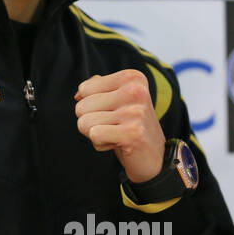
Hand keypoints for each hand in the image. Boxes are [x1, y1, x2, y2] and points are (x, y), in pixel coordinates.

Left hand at [74, 69, 166, 183]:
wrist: (156, 157)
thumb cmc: (130, 125)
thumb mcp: (116, 99)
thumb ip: (97, 88)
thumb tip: (78, 96)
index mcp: (132, 77)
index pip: (85, 89)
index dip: (92, 106)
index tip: (114, 112)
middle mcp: (136, 90)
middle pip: (81, 107)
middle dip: (92, 121)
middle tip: (115, 126)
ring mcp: (135, 111)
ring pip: (84, 122)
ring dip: (96, 134)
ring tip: (117, 134)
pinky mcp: (133, 132)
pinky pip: (94, 135)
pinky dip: (100, 144)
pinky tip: (118, 143)